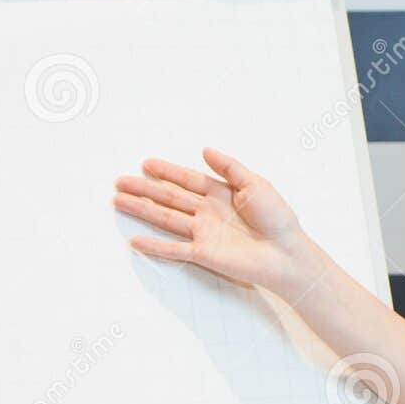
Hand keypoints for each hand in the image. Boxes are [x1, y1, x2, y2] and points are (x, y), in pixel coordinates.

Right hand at [112, 147, 303, 292]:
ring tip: (118, 201)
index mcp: (220, 194)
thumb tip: (204, 149)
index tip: (145, 164)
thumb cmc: (277, 218)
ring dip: (142, 210)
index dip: (166, 171)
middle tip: (119, 182)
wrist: (286, 253)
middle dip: (144, 189)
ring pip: (165, 219)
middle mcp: (207, 212)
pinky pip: (174, 250)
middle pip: (169, 197)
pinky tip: (134, 242)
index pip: (187, 179)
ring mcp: (203, 233)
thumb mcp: (256, 183)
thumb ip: (229, 167)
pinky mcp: (204, 254)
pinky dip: (154, 247)